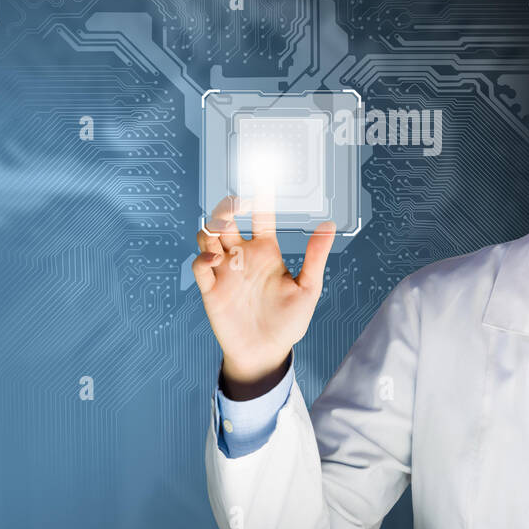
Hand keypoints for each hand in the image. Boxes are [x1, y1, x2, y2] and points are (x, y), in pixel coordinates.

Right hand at [192, 192, 336, 398]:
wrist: (266, 353)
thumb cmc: (289, 323)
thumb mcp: (308, 288)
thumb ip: (315, 256)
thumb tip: (329, 224)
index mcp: (267, 252)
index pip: (261, 216)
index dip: (260, 197)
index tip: (262, 175)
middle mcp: (243, 257)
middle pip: (227, 219)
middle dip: (226, 206)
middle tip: (234, 205)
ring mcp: (225, 272)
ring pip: (208, 236)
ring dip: (211, 229)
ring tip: (221, 236)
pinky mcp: (211, 289)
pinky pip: (199, 266)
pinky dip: (202, 258)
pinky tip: (215, 260)